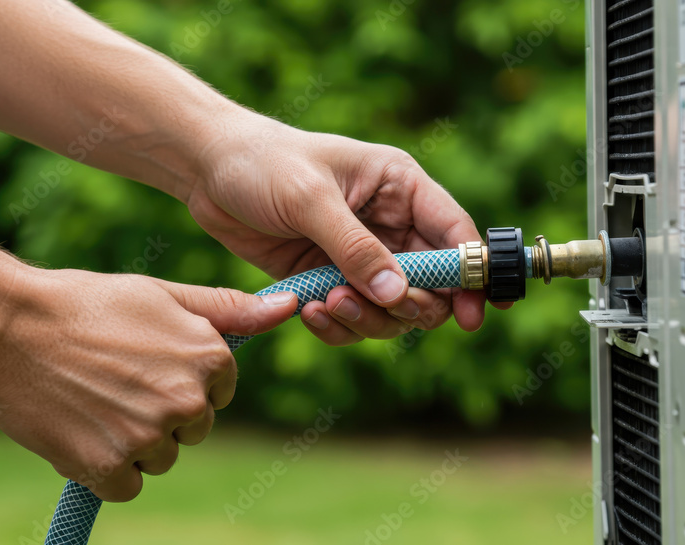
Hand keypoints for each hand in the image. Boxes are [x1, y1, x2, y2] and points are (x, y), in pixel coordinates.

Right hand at [0, 267, 295, 501]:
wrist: (5, 327)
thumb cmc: (87, 303)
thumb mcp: (162, 294)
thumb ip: (228, 309)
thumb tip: (289, 306)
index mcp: (209, 357)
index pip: (219, 391)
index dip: (183, 377)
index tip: (146, 361)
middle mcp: (187, 401)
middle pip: (192, 427)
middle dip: (162, 411)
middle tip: (114, 379)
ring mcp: (148, 437)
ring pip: (160, 457)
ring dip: (133, 440)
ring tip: (94, 399)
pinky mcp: (108, 468)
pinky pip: (127, 483)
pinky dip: (105, 466)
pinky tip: (81, 428)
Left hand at [190, 113, 499, 345]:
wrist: (208, 171)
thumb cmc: (263, 163)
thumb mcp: (310, 198)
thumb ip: (354, 247)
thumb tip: (397, 294)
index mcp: (400, 188)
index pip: (454, 234)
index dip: (472, 275)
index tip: (475, 315)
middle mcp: (389, 225)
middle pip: (431, 285)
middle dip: (407, 305)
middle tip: (370, 304)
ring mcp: (360, 257)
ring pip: (392, 310)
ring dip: (365, 319)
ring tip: (324, 303)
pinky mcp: (330, 279)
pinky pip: (352, 319)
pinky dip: (336, 326)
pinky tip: (307, 311)